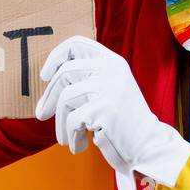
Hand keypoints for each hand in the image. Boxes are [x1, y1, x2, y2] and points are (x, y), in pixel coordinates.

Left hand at [36, 35, 189, 189]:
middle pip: (64, 72)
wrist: (148, 145)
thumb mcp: (109, 90)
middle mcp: (111, 69)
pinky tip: (78, 146)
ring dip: (60, 122)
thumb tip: (47, 78)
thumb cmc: (122, 122)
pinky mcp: (105, 109)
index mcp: (112, 61)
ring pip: (65, 97)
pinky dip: (71, 135)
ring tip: (63, 138)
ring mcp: (109, 88)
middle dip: (49, 96)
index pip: (77, 44)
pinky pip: (72, 119)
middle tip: (41, 114)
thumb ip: (87, 79)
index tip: (45, 75)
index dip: (56, 56)